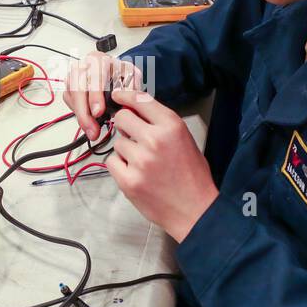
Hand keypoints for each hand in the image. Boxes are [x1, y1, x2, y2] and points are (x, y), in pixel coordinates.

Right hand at [65, 52, 142, 141]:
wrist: (112, 73)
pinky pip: (69, 103)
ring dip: (81, 117)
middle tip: (93, 128)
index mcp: (99, 60)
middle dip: (84, 111)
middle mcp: (83, 66)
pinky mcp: (69, 88)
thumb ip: (131, 85)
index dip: (95, 94)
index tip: (98, 111)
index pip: (94, 75)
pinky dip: (78, 115)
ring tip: (93, 131)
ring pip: (71, 96)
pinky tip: (88, 123)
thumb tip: (127, 100)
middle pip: (77, 87)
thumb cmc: (119, 74)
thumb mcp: (131, 75)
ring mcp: (74, 77)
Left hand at [107, 88, 217, 242]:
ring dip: (126, 150)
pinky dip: (121, 167)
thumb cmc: (192, 176)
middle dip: (124, 125)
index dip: (125, 96)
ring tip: (143, 163)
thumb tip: (134, 109)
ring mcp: (140, 161)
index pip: (140, 100)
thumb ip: (160, 123)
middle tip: (133, 136)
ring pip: (117, 143)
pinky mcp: (128, 180)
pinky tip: (136, 174)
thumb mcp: (184, 139)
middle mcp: (155, 140)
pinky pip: (112, 162)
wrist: (195, 210)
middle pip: (121, 118)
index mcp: (172, 126)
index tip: (117, 95)